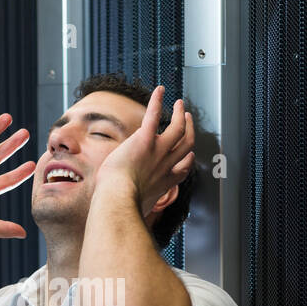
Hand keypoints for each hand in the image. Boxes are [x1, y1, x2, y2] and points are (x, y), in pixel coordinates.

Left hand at [97, 85, 195, 212]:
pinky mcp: (144, 140)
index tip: (189, 155)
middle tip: (187, 120)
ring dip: (180, 114)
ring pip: (178, 128)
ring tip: (179, 104)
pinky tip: (159, 90)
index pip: (183, 169)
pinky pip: (154, 116)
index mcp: (164, 182)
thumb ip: (136, 207)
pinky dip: (157, 101)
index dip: (188, 160)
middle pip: (187, 144)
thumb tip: (126, 214)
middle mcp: (165, 165)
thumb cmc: (120, 206)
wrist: (117, 199)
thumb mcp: (135, 210)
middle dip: (189, 130)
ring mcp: (157, 151)